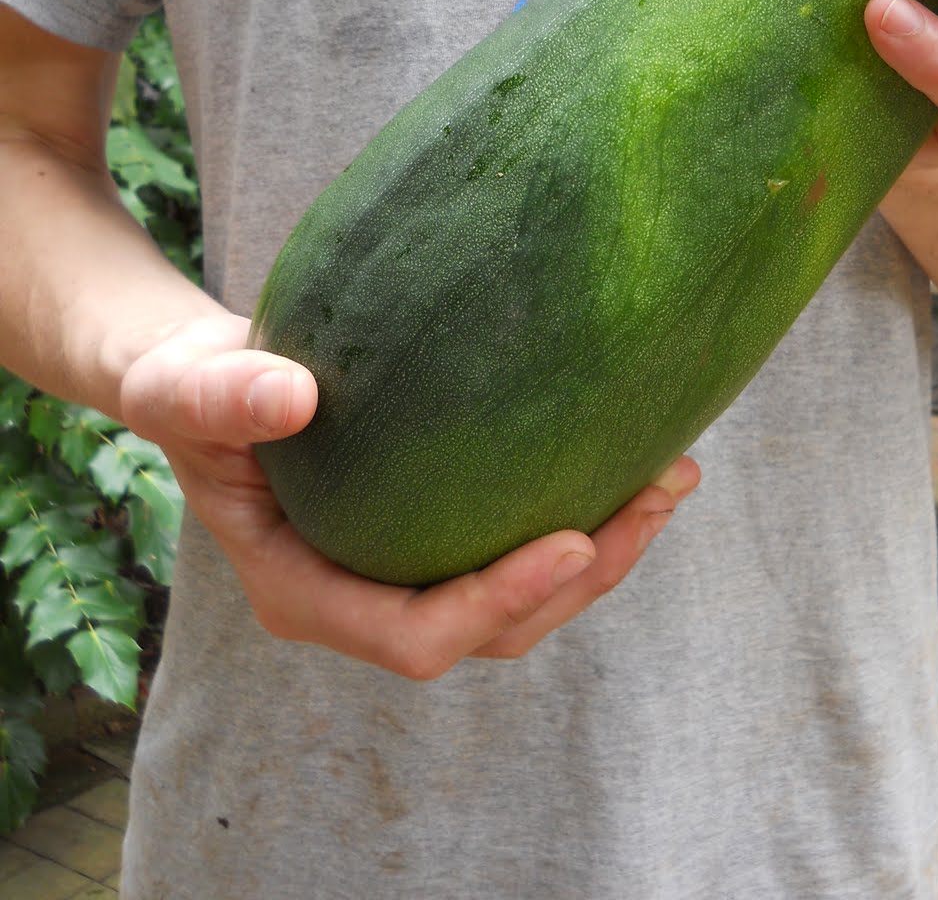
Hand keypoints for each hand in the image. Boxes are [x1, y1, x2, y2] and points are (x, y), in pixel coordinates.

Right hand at [121, 313, 698, 676]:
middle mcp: (362, 598)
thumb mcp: (186, 387)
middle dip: (582, 578)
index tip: (575, 541)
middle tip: (656, 496)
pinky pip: (514, 542)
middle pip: (491, 631)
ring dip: (604, 550)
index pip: (414, 636)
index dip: (497, 603)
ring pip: (519, 599)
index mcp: (303, 591)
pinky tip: (631, 454)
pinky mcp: (431, 533)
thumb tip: (294, 395)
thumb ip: (224, 398)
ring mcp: (402, 571)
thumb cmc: (190, 387)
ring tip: (672, 477)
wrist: (207, 379)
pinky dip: (580, 509)